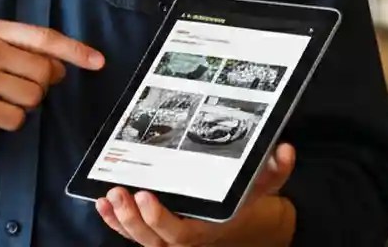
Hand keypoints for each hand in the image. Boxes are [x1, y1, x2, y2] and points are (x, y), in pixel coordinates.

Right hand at [0, 19, 103, 133]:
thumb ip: (19, 48)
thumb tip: (60, 67)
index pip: (45, 38)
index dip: (75, 50)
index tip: (98, 61)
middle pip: (45, 73)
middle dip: (40, 85)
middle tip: (15, 86)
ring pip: (34, 98)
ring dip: (23, 104)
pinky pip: (17, 119)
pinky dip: (9, 120)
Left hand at [96, 143, 296, 246]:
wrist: (243, 228)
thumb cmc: (247, 205)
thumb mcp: (262, 189)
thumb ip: (273, 172)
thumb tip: (285, 150)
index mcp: (207, 231)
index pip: (179, 234)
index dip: (158, 219)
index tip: (145, 195)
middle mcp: (185, 241)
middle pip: (152, 239)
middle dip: (132, 218)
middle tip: (119, 191)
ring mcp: (168, 240)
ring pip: (139, 239)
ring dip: (120, 220)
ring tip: (109, 196)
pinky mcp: (156, 234)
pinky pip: (132, 234)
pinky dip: (115, 222)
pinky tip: (102, 204)